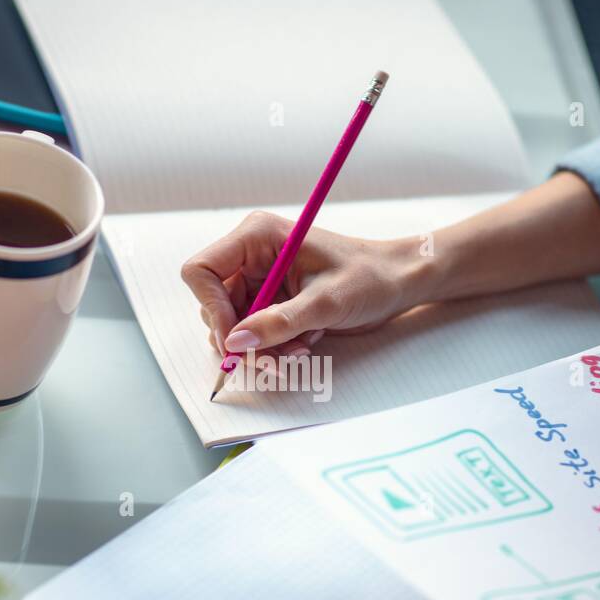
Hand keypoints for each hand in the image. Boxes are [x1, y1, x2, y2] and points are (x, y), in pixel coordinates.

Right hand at [180, 210, 427, 359]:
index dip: (211, 308)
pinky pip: (254, 335)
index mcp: (257, 237)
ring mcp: (260, 281)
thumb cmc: (369, 278)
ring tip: (296, 354)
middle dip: (242, 340)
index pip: (202, 271)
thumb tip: (235, 342)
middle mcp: (251, 257)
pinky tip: (302, 347)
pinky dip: (273, 349)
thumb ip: (279, 322)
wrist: (397, 284)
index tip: (236, 340)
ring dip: (260, 350)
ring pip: (234, 328)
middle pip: (214, 307)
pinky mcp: (271, 302)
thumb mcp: (325, 302)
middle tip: (273, 362)